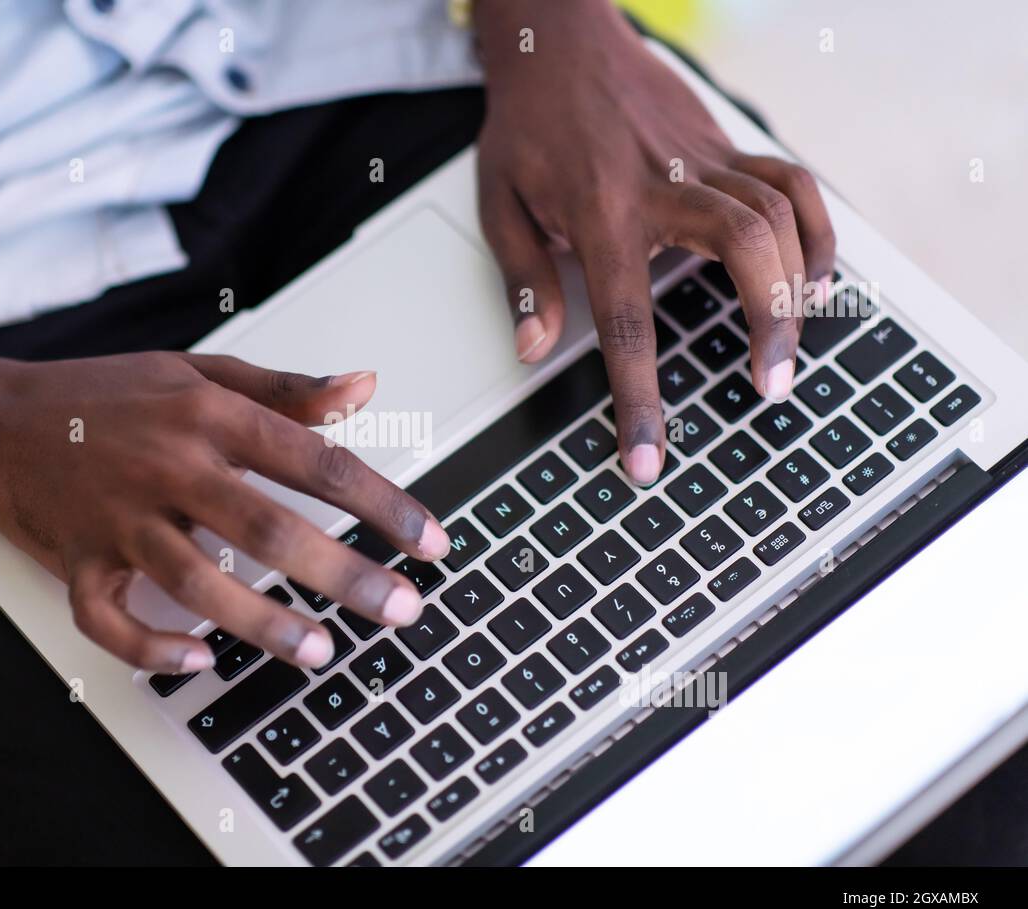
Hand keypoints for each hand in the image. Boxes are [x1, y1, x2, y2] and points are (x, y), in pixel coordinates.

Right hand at [0, 353, 448, 672]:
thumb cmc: (105, 395)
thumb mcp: (197, 373)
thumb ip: (284, 388)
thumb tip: (364, 388)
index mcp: (207, 417)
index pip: (314, 461)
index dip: (382, 505)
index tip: (431, 542)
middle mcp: (168, 467)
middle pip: (268, 529)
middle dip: (344, 575)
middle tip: (402, 609)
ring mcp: (118, 519)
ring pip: (198, 585)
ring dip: (265, 626)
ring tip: (321, 651)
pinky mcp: (75, 562)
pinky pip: (111, 622)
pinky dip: (153, 648)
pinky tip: (200, 660)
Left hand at [474, 0, 834, 483]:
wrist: (560, 44)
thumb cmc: (527, 127)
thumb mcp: (500, 203)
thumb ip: (524, 277)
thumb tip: (534, 348)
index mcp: (599, 215)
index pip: (625, 323)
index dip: (638, 399)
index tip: (647, 459)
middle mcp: (663, 186)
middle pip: (743, 249)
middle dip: (767, 324)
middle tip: (768, 388)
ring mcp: (703, 160)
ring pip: (779, 215)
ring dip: (797, 287)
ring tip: (789, 350)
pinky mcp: (726, 145)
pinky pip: (790, 182)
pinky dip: (815, 230)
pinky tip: (814, 278)